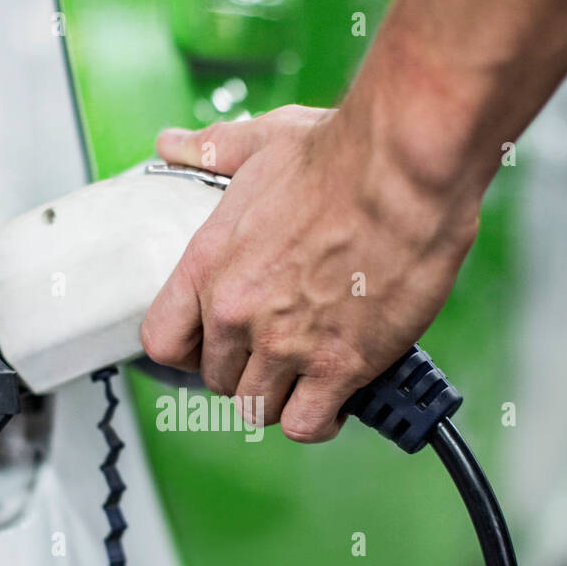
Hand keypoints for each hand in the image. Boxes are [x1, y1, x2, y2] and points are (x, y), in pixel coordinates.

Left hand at [140, 101, 480, 442]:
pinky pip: (306, 423)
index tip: (213, 346)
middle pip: (216, 381)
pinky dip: (320, 419)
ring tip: (309, 376)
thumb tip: (175, 144)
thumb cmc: (344, 152)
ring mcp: (285, 343)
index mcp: (209, 262)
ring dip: (283, 398)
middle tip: (281, 353)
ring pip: (257, 408)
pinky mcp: (338, 365)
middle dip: (247, 371)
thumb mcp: (263, 141)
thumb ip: (213, 151)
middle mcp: (236, 310)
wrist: (405, 169)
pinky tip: (338, 395)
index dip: (187, 352)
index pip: (162, 340)